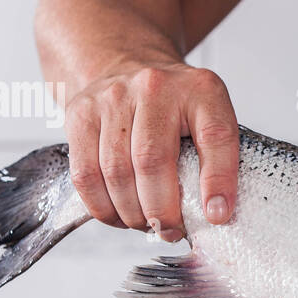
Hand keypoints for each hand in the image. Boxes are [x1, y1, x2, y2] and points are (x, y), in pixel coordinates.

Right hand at [64, 62, 238, 240]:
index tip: (216, 217)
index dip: (218, 181)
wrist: (126, 66)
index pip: (216, 136)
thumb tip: (213, 215)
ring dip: (132, 213)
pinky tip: (119, 215)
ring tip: (146, 225)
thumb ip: (216, 158)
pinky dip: (102, 207)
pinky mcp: (80, 115)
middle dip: (162, 211)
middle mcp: (155, 87)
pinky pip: (85, 175)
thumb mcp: (209, 118)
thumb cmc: (174, 106)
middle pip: (152, 161)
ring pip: (116, 172)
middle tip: (171, 231)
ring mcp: (112, 98)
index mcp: (201, 90)